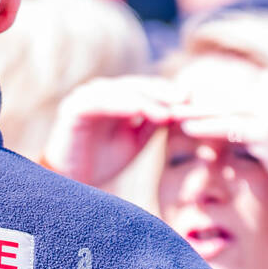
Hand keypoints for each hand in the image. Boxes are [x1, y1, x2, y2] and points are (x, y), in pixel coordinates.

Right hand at [44, 75, 183, 186]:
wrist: (73, 183)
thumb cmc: (104, 161)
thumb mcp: (136, 139)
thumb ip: (154, 121)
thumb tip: (183, 106)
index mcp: (116, 97)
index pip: (147, 88)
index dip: (170, 93)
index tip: (194, 102)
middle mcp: (101, 92)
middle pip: (137, 85)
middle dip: (162, 92)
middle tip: (184, 100)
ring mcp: (86, 96)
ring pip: (121, 91)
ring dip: (144, 99)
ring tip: (165, 112)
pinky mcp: (73, 107)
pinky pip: (99, 102)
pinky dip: (119, 104)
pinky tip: (138, 110)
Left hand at [176, 69, 267, 192]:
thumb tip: (264, 76)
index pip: (244, 91)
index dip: (217, 96)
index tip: (193, 97)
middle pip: (232, 97)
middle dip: (202, 101)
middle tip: (174, 102)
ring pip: (227, 109)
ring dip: (197, 112)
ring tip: (173, 113)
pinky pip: (229, 126)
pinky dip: (206, 126)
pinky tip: (187, 127)